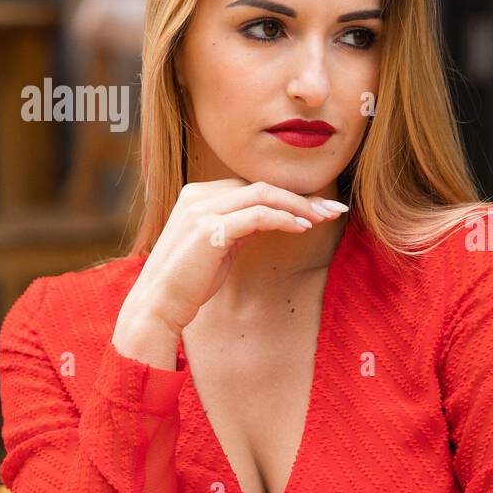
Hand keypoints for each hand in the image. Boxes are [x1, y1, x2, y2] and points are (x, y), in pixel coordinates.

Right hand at [119, 179, 346, 340]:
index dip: (289, 196)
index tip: (319, 209)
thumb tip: (273, 217)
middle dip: (302, 197)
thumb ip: (240, 226)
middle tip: (333, 210)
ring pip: (263, 195)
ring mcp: (201, 209)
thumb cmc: (190, 280)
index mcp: (198, 194)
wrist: (158, 305)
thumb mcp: (220, 244)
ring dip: (299, 206)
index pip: (253, 187)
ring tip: (323, 219)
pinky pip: (257, 215)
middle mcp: (198, 195)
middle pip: (262, 186)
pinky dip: (283, 219)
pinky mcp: (209, 229)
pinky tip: (302, 228)